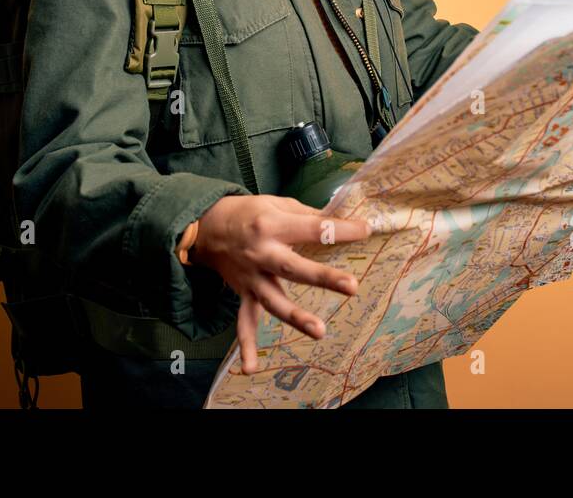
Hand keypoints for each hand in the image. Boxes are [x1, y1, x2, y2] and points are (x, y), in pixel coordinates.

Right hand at [191, 194, 370, 375]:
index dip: (340, 229)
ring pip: (274, 300)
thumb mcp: (277, 203)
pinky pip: (244, 322)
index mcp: (272, 225)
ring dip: (296, 317)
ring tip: (319, 331)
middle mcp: (261, 252)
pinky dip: (246, 346)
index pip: (312, 228)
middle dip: (323, 277)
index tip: (365, 230)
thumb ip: (308, 215)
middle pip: (294, 268)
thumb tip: (341, 221)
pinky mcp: (244, 293)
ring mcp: (252, 277)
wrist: (207, 227)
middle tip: (352, 286)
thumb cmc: (249, 213)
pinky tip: (250, 368)